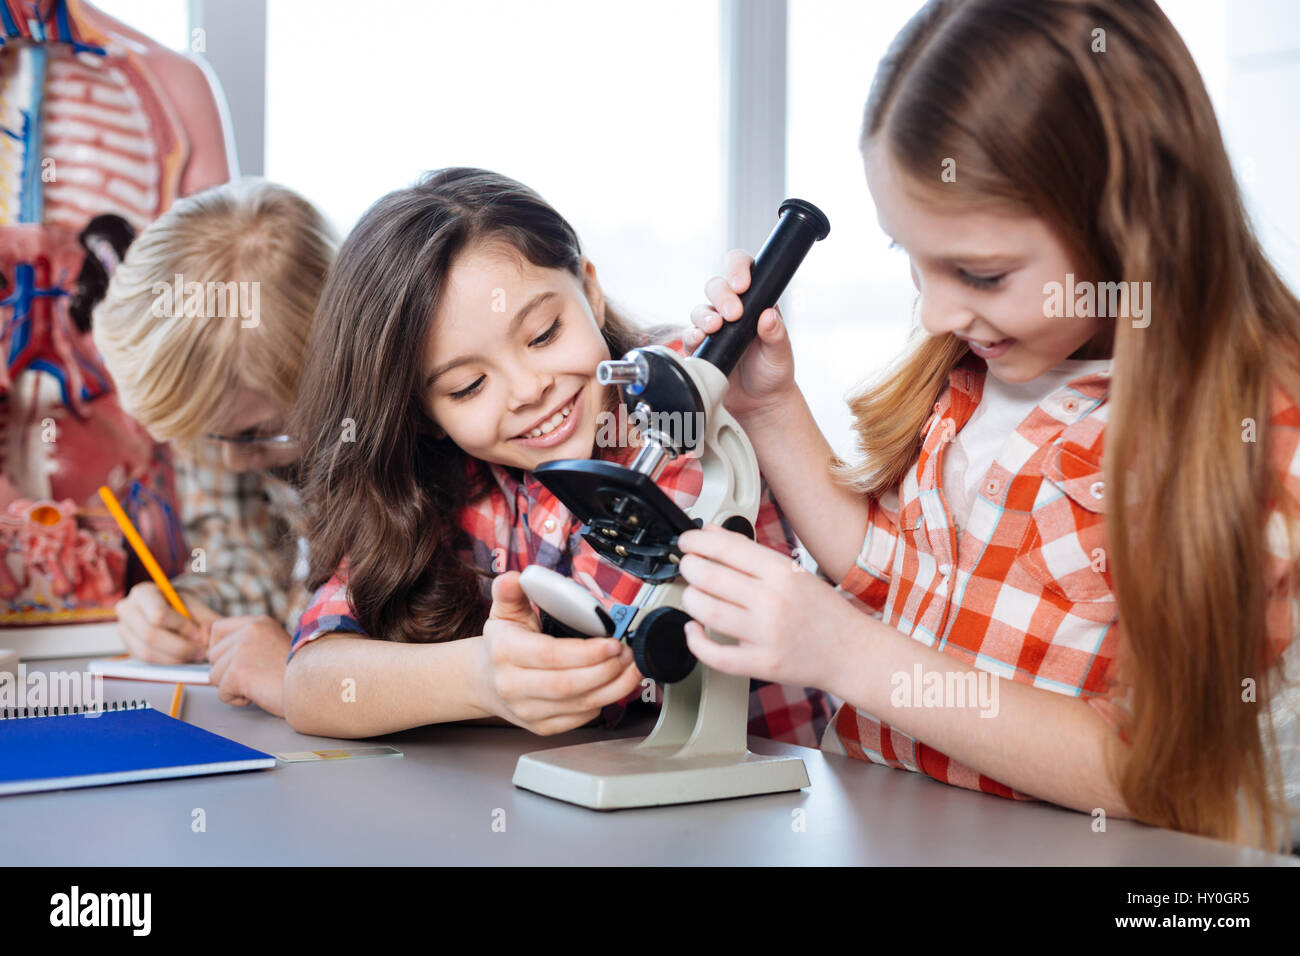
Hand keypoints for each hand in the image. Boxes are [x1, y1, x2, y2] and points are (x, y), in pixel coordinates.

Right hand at [114, 584, 219, 663]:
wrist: (171, 612)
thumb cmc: (183, 607)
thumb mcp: (196, 606)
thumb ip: (205, 619)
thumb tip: (207, 639)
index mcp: (143, 593)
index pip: (158, 614)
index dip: (180, 626)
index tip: (198, 634)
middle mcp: (127, 610)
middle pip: (149, 635)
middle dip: (179, 646)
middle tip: (201, 651)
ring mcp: (124, 631)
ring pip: (146, 652)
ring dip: (174, 658)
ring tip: (195, 655)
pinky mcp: (128, 648)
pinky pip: (146, 662)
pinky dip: (168, 663)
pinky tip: (183, 659)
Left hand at [207, 615, 289, 715]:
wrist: (314, 687)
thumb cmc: (298, 673)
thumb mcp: (272, 646)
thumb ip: (249, 645)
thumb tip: (218, 657)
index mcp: (258, 623)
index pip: (218, 629)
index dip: (220, 649)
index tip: (232, 662)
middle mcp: (248, 631)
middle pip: (213, 655)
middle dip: (227, 671)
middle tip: (255, 677)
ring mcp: (242, 650)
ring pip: (214, 676)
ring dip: (233, 686)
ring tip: (260, 684)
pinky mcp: (237, 671)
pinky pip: (222, 693)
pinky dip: (237, 699)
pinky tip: (259, 693)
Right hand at [478, 571, 643, 734]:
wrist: (485, 680)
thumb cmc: (502, 644)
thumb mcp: (504, 612)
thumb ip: (511, 592)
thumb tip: (516, 578)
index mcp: (505, 651)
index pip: (550, 655)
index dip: (587, 652)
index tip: (612, 642)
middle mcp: (512, 685)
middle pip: (568, 685)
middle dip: (606, 670)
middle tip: (626, 653)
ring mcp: (527, 710)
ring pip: (580, 704)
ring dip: (614, 686)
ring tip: (630, 667)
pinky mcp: (541, 727)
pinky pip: (580, 719)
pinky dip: (604, 702)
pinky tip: (614, 684)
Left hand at [677, 523, 856, 689]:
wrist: (851, 651)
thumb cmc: (823, 611)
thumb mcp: (792, 571)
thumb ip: (749, 552)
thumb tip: (711, 533)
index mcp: (782, 573)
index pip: (727, 548)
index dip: (697, 542)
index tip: (687, 542)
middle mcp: (773, 601)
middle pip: (710, 577)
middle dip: (689, 568)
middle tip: (688, 567)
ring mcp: (767, 635)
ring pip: (707, 612)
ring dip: (689, 599)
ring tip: (693, 595)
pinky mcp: (762, 664)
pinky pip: (716, 655)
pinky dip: (695, 641)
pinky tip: (694, 630)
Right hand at [684, 249, 797, 420]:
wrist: (758, 402)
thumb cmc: (773, 371)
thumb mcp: (781, 353)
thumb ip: (776, 335)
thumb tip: (768, 317)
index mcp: (755, 300)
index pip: (743, 269)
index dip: (738, 268)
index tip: (742, 283)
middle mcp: (732, 309)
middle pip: (716, 286)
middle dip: (722, 296)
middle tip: (733, 314)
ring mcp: (714, 327)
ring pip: (701, 309)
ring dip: (706, 315)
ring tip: (716, 328)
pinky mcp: (700, 346)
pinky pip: (689, 335)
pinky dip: (692, 335)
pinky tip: (701, 340)